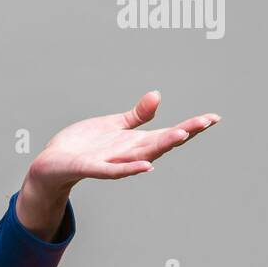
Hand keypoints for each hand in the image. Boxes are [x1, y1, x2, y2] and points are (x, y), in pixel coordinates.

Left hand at [30, 90, 219, 191]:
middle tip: (204, 123)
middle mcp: (128, 154)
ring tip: (181, 135)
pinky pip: (113, 171)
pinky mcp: (92, 168)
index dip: (191, 127)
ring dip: (161, 147)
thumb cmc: (85, 145)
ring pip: (141, 156)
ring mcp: (112, 162)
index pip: (168, 134)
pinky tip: (146, 167)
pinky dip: (129, 169)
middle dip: (182, 134)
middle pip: (161, 143)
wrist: (53, 162)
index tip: (213, 118)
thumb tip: (158, 95)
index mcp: (136, 142)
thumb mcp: (114, 125)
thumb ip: (137, 115)